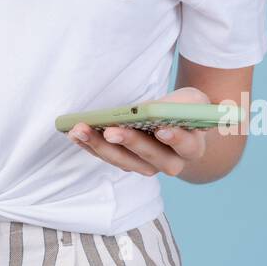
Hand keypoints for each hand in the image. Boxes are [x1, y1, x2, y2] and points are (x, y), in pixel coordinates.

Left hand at [66, 86, 214, 177]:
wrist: (172, 120)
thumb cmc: (182, 109)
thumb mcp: (192, 100)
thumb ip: (188, 104)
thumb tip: (163, 110)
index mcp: (191, 147)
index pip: (186, 146)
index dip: (175, 139)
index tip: (161, 130)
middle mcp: (169, 163)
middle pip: (149, 158)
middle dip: (128, 143)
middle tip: (110, 131)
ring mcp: (145, 165)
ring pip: (123, 160)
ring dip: (99, 146)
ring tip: (81, 129)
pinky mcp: (125, 161)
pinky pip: (106, 156)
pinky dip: (89, 144)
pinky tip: (74, 132)